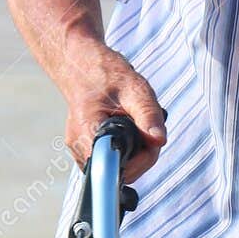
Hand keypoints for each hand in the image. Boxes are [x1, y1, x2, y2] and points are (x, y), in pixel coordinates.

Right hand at [59, 38, 166, 183]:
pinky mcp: (84, 152)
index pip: (119, 168)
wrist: (81, 65)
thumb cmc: (105, 73)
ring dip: (136, 153)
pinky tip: (126, 132)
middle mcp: (79, 146)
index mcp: (88, 131)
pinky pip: (113, 162)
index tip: (147, 140)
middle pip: (123, 172)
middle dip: (143, 155)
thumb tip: (159, 140)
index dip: (141, 160)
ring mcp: (79, 151)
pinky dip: (126, 151)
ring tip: (134, 126)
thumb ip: (147, 115)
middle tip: (146, 128)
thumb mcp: (134, 89)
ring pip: (120, 169)